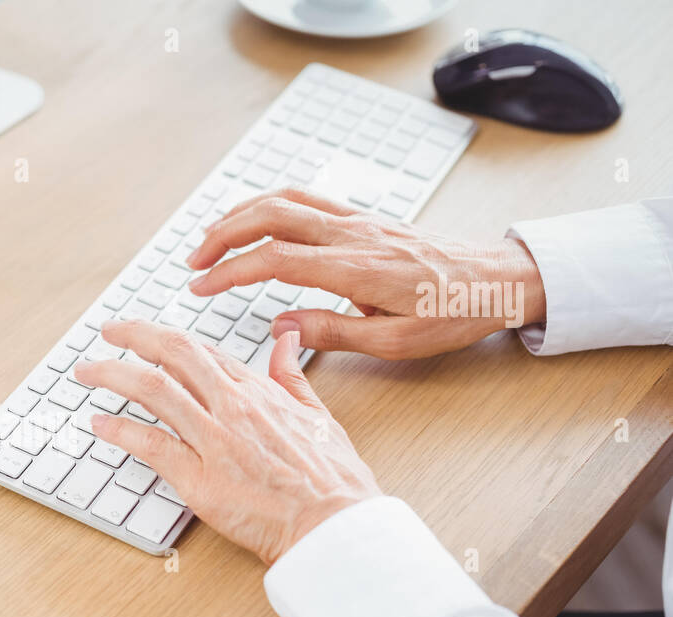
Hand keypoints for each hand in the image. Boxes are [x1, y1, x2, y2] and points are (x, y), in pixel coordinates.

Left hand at [72, 321, 380, 564]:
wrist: (334, 526)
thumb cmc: (333, 481)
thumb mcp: (320, 415)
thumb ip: (292, 375)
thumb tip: (286, 337)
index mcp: (259, 391)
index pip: (202, 350)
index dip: (166, 337)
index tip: (143, 333)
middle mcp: (232, 406)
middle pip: (172, 354)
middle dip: (132, 337)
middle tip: (107, 332)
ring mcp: (214, 441)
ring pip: (152, 390)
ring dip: (112, 375)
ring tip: (87, 371)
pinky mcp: (200, 479)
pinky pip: (150, 445)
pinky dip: (119, 430)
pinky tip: (98, 424)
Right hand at [183, 188, 546, 358]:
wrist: (499, 278)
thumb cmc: (454, 312)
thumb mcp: (396, 342)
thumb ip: (334, 332)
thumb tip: (281, 327)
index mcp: (356, 269)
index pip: (275, 259)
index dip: (230, 272)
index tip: (201, 288)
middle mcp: (352, 235)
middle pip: (270, 216)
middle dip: (222, 235)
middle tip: (193, 262)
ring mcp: (358, 220)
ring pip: (286, 199)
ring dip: (241, 214)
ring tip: (212, 239)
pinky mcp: (364, 218)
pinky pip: (307, 198)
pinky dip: (270, 204)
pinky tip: (255, 219)